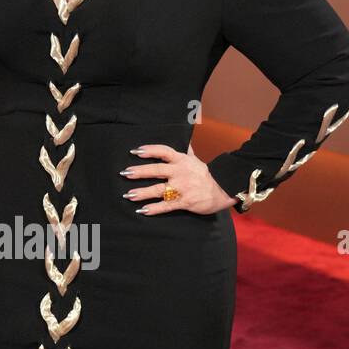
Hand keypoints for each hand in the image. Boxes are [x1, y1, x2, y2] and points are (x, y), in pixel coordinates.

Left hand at [121, 141, 237, 214]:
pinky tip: (142, 210)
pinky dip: (154, 209)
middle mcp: (181, 172)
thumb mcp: (197, 160)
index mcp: (182, 160)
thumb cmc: (206, 176)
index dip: (150, 150)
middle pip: (157, 170)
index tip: (135, 152)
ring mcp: (183, 188)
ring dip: (142, 192)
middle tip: (125, 173)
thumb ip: (187, 150)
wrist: (222, 191)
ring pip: (159, 189)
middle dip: (140, 172)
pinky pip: (167, 206)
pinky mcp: (185, 202)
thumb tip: (184, 138)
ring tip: (129, 195)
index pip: (164, 152)